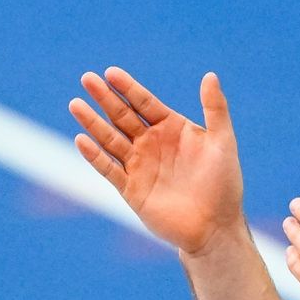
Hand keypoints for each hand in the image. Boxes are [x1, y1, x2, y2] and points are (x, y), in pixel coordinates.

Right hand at [69, 67, 244, 254]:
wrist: (215, 227)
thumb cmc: (223, 183)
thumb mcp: (222, 141)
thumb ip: (215, 109)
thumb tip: (210, 75)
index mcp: (171, 128)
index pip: (144, 102)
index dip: (127, 87)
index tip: (110, 72)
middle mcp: (151, 144)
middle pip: (122, 116)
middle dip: (104, 98)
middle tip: (86, 79)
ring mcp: (139, 166)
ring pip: (110, 139)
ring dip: (93, 123)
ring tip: (75, 104)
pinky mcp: (130, 189)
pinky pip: (108, 169)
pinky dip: (94, 156)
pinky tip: (81, 140)